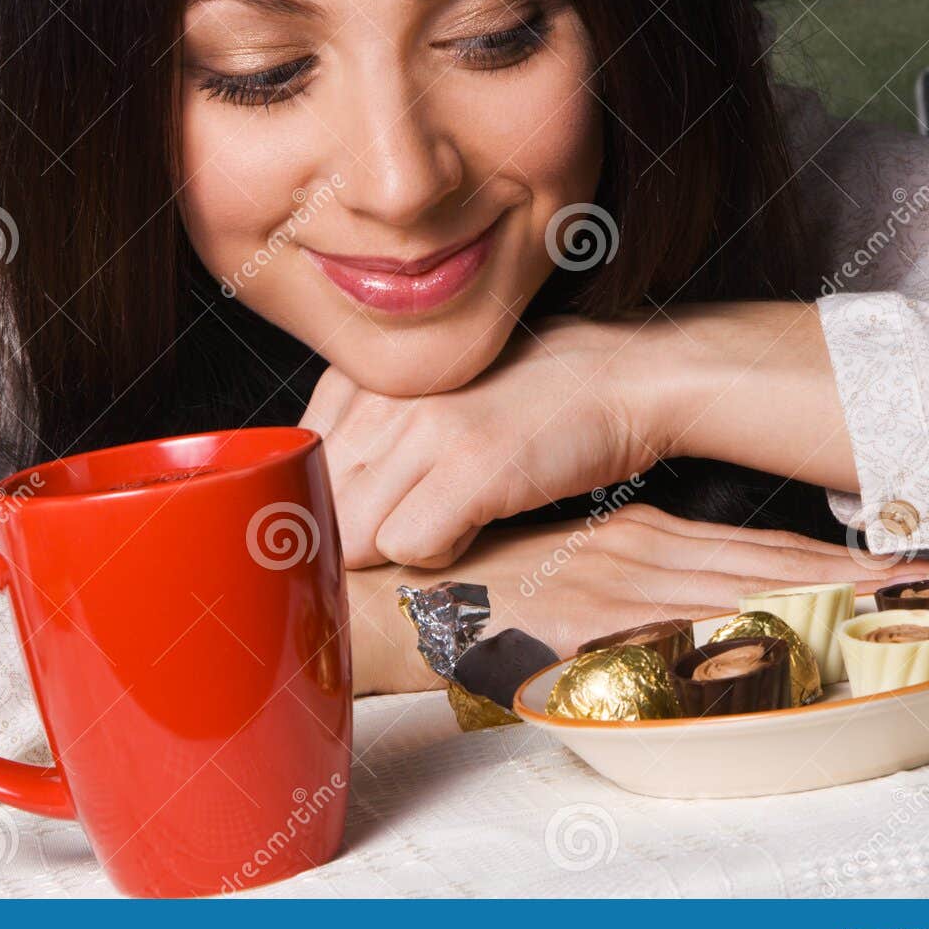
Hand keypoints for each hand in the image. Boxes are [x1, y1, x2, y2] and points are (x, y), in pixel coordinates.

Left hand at [303, 317, 658, 568]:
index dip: (325, 504)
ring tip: (443, 525)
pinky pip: (409, 548)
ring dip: (393, 549)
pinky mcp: (472, 467)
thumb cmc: (535, 392)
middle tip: (402, 540)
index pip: (299, 464)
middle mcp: (387, 394)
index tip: (364, 516)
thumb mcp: (435, 392)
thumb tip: (319, 504)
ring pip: (353, 534)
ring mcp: (427, 428)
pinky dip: (439, 556)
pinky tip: (475, 528)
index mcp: (370, 372)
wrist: (629, 376)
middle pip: (317, 506)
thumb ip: (374, 431)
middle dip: (350, 539)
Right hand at [347, 503, 928, 694]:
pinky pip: (687, 634)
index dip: (844, 562)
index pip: (763, 552)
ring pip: (753, 594)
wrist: (372, 600)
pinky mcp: (587, 620)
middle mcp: (642, 552)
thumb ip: (619, 601)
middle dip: (875, 580)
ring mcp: (620, 582)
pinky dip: (756, 639)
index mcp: (640, 539)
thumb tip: (679, 622)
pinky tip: (812, 646)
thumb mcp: (556, 590)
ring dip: (845, 604)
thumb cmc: (458, 600)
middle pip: (779, 568)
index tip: (923, 570)